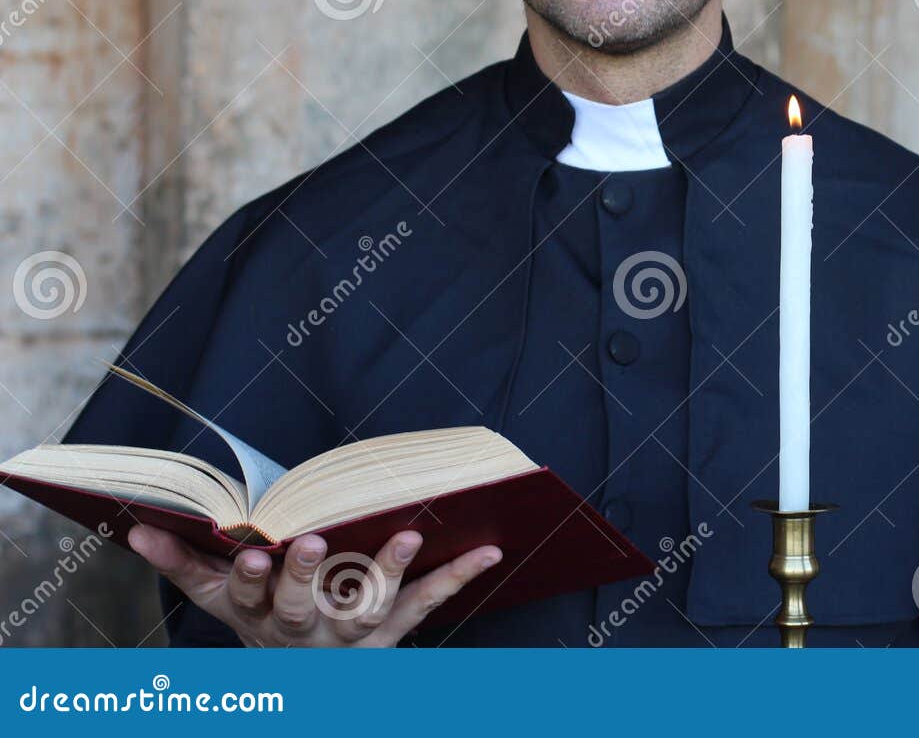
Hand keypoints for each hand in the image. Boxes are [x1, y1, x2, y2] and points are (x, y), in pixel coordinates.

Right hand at [126, 525, 501, 646]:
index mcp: (258, 615)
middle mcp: (304, 629)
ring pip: (367, 606)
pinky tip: (490, 550)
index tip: (251, 551)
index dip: (248, 577)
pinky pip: (428, 604)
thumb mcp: (219, 599)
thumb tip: (134, 529)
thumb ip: (180, 562)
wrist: (300, 682)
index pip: (244, 594)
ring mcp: (351, 635)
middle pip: (300, 605)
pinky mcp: (392, 635)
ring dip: (387, 570)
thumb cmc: (261, 619)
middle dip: (301, 575)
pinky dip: (459, 577)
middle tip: (307, 543)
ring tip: (406, 534)